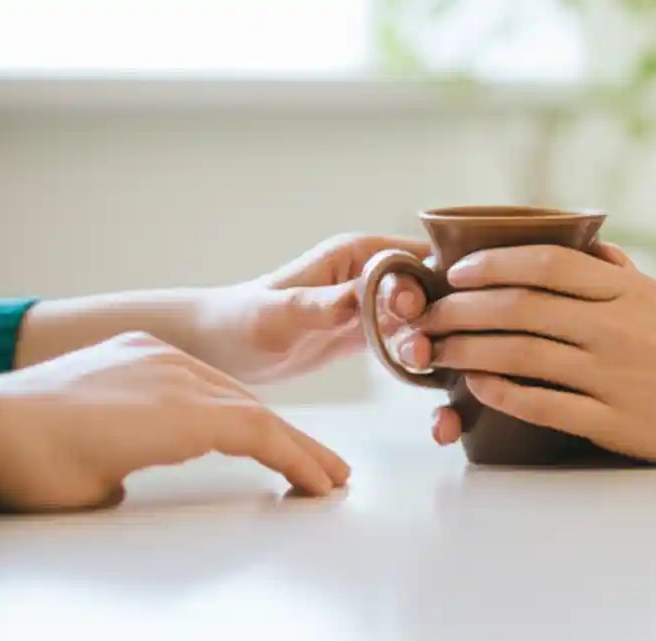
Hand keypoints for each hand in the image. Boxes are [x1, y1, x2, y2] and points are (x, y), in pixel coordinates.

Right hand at [0, 332, 348, 512]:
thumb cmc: (15, 453)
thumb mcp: (77, 453)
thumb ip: (109, 461)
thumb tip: (117, 483)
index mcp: (137, 363)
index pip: (211, 395)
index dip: (253, 426)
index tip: (282, 451)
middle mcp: (164, 358)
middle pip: (243, 401)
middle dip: (288, 438)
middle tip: (322, 469)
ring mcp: (177, 375)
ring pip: (260, 416)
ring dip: (301, 452)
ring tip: (331, 481)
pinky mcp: (187, 408)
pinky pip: (260, 434)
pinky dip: (295, 459)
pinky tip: (317, 485)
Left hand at [14, 233, 430, 383]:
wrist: (218, 347)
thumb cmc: (240, 321)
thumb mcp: (281, 313)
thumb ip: (323, 304)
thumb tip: (365, 297)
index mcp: (357, 252)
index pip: (417, 255)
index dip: (431, 283)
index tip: (423, 315)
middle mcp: (371, 272)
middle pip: (431, 286)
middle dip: (437, 314)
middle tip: (421, 347)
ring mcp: (373, 304)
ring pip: (426, 313)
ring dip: (431, 337)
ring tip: (417, 362)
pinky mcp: (368, 333)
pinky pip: (409, 337)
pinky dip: (419, 352)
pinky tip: (420, 372)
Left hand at [398, 244, 655, 463]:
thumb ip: (618, 275)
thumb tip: (583, 247)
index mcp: (625, 291)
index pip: (545, 263)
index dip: (492, 264)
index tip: (457, 271)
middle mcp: (614, 328)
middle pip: (520, 307)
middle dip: (462, 308)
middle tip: (427, 313)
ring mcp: (612, 375)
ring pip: (522, 354)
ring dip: (468, 349)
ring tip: (436, 350)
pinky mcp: (614, 421)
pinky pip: (544, 404)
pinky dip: (503, 392)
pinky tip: (476, 385)